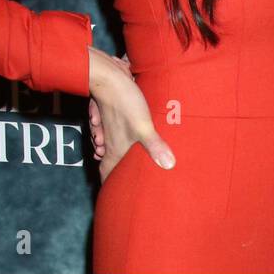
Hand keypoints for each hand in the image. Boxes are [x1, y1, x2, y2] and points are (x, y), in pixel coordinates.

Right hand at [87, 47, 174, 182]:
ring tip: (118, 160)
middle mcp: (108, 139)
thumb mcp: (143, 126)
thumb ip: (154, 146)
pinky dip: (108, 135)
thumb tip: (168, 166)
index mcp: (116, 147)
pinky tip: (116, 133)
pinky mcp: (108, 113)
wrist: (107, 78)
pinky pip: (105, 129)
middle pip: (106, 160)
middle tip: (117, 179)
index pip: (106, 172)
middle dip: (110, 170)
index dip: (107, 184)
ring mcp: (107, 126)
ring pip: (105, 144)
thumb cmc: (125, 104)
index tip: (109, 195)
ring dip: (110, 152)